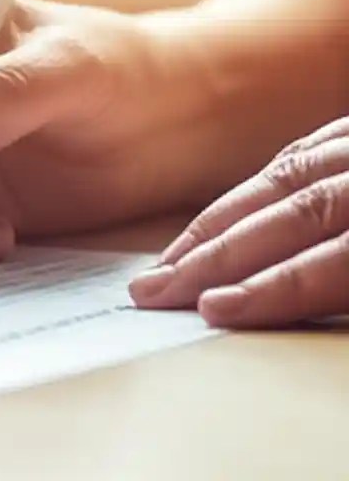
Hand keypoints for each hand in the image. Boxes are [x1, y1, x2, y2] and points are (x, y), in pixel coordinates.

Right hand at [130, 116, 348, 327]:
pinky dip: (254, 186)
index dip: (277, 287)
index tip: (215, 309)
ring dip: (218, 224)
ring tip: (169, 262)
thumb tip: (334, 336)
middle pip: (298, 214)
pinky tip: (225, 214)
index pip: (341, 259)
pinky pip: (303, 150)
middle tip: (157, 290)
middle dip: (218, 256)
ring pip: (286, 178)